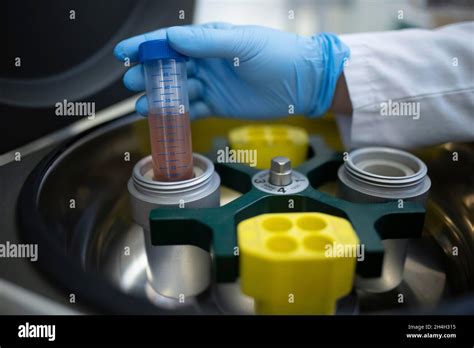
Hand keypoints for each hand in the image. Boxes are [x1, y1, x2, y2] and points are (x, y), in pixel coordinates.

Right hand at [114, 22, 349, 118]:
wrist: (302, 84)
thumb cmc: (278, 55)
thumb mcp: (243, 44)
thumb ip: (207, 42)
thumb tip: (172, 38)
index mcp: (210, 40)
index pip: (171, 41)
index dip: (146, 46)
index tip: (124, 52)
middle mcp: (207, 61)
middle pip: (169, 68)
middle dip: (149, 74)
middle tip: (132, 83)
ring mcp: (212, 84)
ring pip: (178, 91)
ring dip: (159, 98)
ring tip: (143, 106)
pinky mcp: (218, 105)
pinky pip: (192, 110)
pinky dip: (177, 114)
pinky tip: (163, 118)